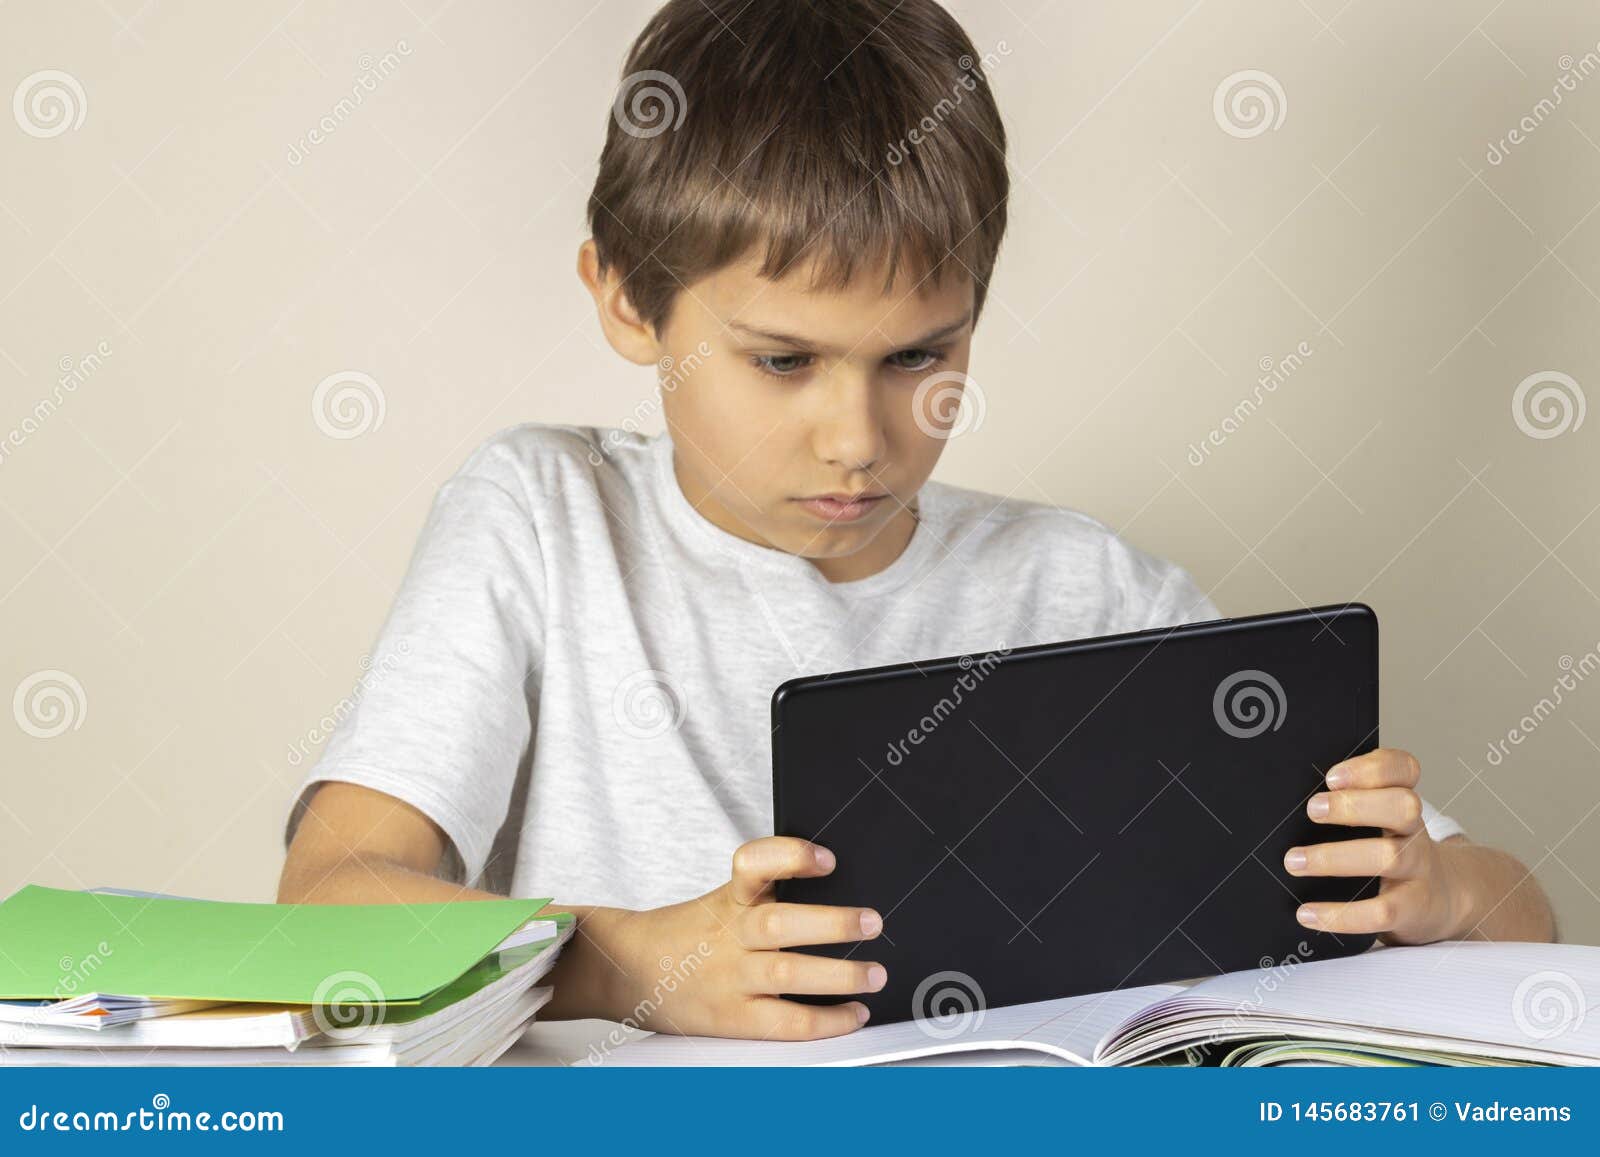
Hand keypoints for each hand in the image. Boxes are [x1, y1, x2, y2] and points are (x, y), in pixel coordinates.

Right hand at [580, 836, 885, 1038]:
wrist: (626, 969)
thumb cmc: (685, 934)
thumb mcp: (720, 901)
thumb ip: (766, 895)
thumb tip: (838, 886)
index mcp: (729, 899)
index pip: (754, 864)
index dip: (790, 857)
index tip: (826, 858)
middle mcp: (729, 934)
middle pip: (780, 923)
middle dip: (832, 923)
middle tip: (872, 921)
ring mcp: (730, 977)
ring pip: (787, 974)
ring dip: (839, 976)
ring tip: (874, 974)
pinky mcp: (732, 1017)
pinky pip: (784, 1021)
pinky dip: (824, 1021)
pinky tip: (852, 1014)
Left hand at [1282, 747, 1463, 944]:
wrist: (1440, 899)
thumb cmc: (1389, 848)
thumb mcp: (1378, 820)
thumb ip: (1346, 804)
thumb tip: (1284, 806)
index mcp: (1401, 800)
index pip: (1404, 769)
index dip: (1372, 768)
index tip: (1331, 777)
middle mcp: (1414, 830)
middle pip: (1402, 806)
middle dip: (1354, 805)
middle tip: (1312, 809)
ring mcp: (1417, 868)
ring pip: (1389, 856)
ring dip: (1335, 858)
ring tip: (1293, 861)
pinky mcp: (1412, 907)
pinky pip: (1381, 911)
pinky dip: (1341, 914)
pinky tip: (1307, 913)